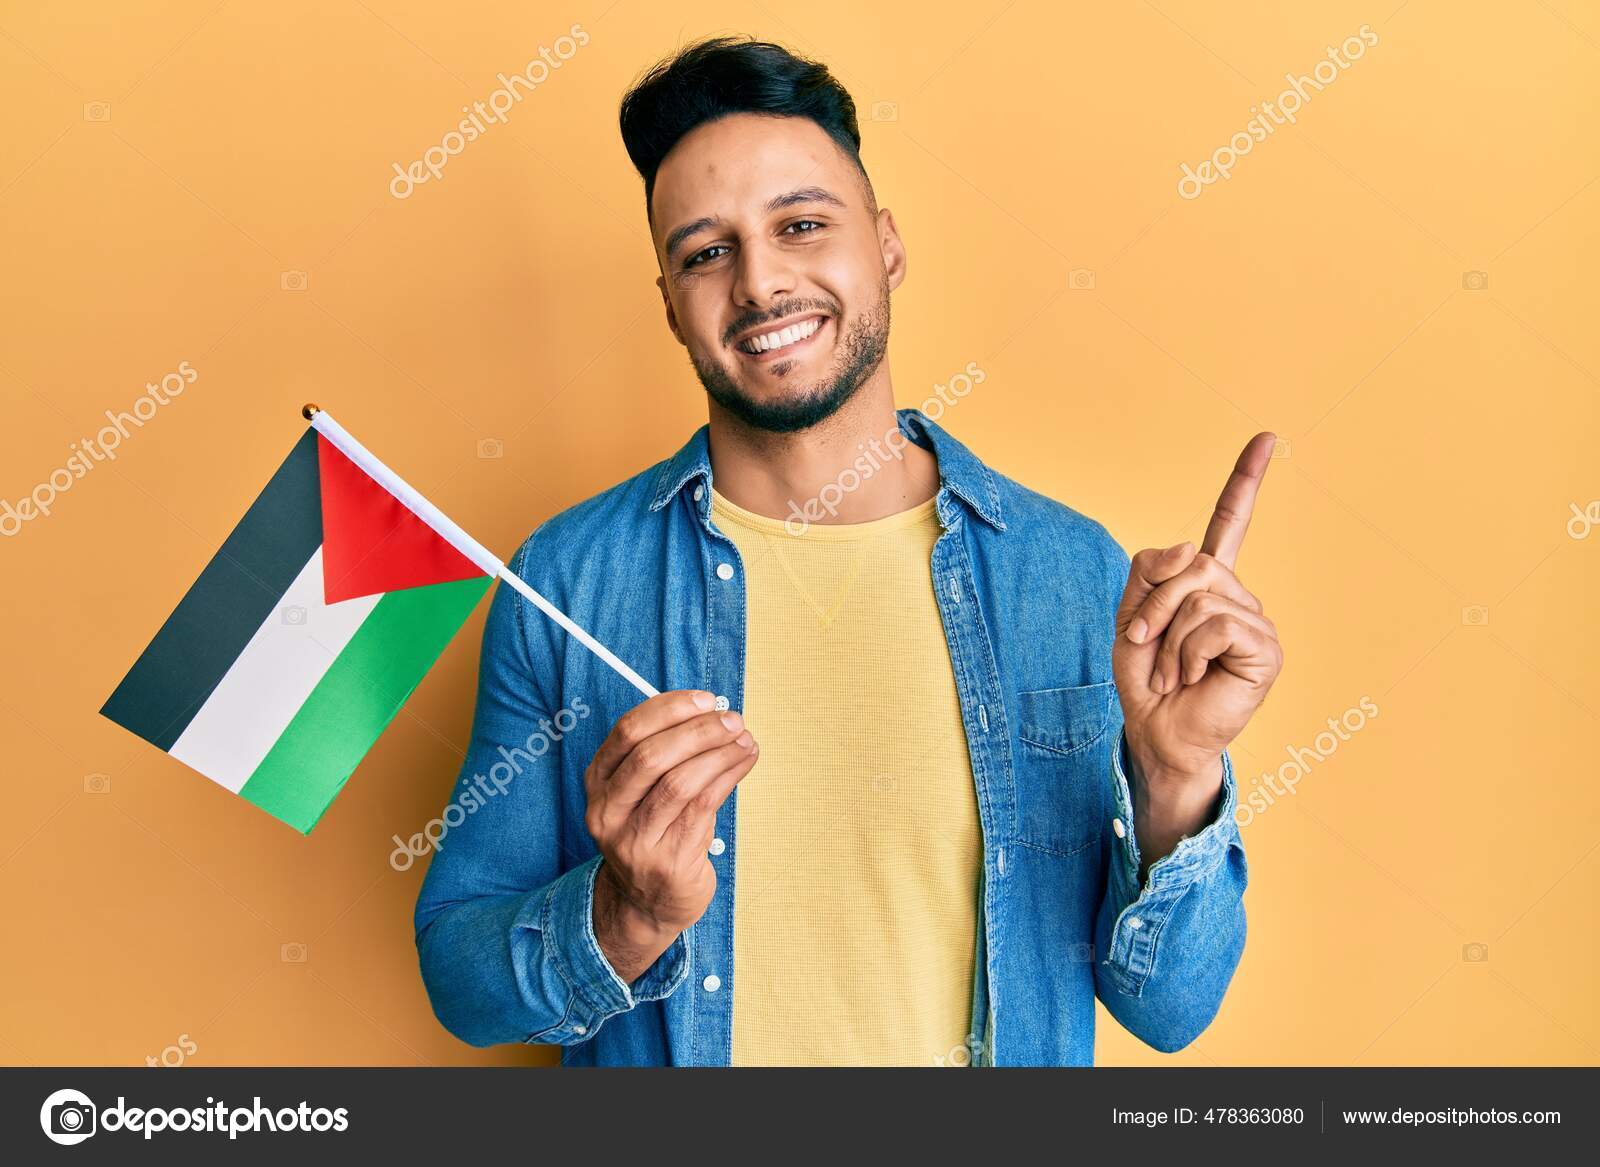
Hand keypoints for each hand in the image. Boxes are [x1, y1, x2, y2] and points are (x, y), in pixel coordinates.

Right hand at [583, 690, 758, 982]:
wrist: (647, 902)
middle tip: (732, 720)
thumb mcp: (643, 792)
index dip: (670, 708)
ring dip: (719, 753)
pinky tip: (743, 762)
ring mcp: (635, 841)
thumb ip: (666, 751)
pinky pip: (702, 807)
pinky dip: (728, 777)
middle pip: (651, 756)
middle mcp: (608, 812)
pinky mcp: (667, 862)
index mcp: (598, 782)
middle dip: (698, 730)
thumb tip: (713, 711)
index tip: (706, 699)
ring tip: (745, 740)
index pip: (628, 732)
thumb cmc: (656, 831)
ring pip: (679, 782)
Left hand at [1112, 434, 1283, 860]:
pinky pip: (1216, 626)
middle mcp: (1239, 596)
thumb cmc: (1145, 678)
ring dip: (1168, 639)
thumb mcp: (1131, 614)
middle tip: (1143, 645)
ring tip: (1171, 671)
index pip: (1231, 523)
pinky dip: (1189, 653)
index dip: (1246, 481)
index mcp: (1208, 583)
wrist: (1155, 730)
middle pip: (1194, 566)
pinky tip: (1193, 678)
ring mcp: (1255, 622)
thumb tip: (1193, 549)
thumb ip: (1151, 570)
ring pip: (1201, 598)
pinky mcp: (1265, 650)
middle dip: (1153, 606)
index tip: (1268, 438)